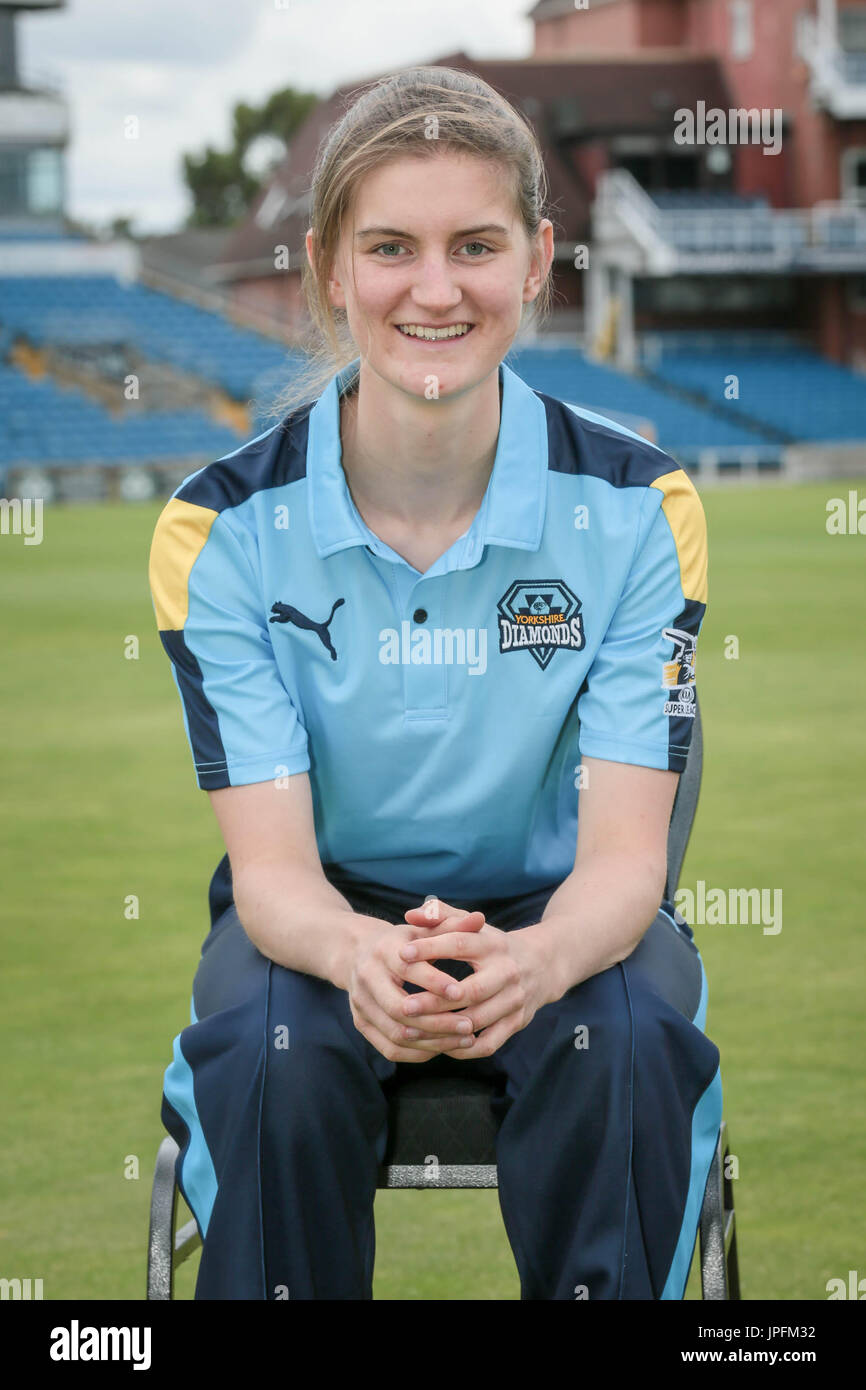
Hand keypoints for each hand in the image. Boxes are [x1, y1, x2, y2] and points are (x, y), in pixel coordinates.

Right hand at [346, 902, 486, 1062]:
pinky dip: (418, 1052)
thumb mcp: (423, 928)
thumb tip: (480, 918)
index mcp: (383, 950)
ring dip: (432, 1040)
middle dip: (437, 1020)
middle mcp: (367, 978)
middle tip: (470, 1024)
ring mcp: (360, 1004)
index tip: (462, 992)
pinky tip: (444, 1047)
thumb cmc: (403, 941)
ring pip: (397, 1033)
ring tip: (464, 1039)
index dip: (434, 982)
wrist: (357, 953)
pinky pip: (390, 1048)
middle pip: (399, 1008)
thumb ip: (452, 924)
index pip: (408, 969)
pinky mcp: (361, 1024)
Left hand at [397, 905, 551, 1058]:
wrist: (543, 964)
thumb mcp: (473, 926)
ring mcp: (515, 999)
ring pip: (477, 1020)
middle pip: (471, 990)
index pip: (461, 943)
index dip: (431, 948)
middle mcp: (507, 971)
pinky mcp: (518, 1022)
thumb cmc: (493, 944)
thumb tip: (410, 914)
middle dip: (435, 1000)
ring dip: (445, 1029)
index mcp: (493, 944)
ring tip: (413, 1030)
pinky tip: (440, 1046)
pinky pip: (489, 1043)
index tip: (402, 954)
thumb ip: (441, 916)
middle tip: (404, 1005)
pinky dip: (464, 1049)